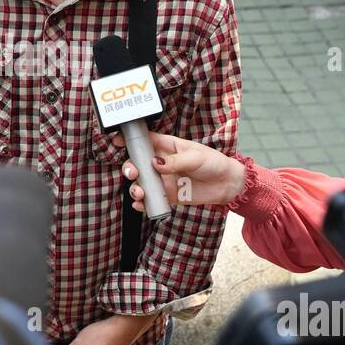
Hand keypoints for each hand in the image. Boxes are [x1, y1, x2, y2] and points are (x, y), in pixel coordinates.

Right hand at [115, 131, 246, 208]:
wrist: (227, 184)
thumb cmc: (213, 163)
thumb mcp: (195, 157)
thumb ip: (175, 162)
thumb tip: (156, 164)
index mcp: (168, 147)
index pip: (146, 141)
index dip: (131, 140)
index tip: (117, 142)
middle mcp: (162, 163)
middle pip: (138, 164)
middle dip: (130, 168)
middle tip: (133, 174)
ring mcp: (164, 180)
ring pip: (142, 183)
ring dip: (135, 188)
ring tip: (139, 192)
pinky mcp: (168, 196)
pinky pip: (151, 199)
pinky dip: (143, 203)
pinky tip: (141, 204)